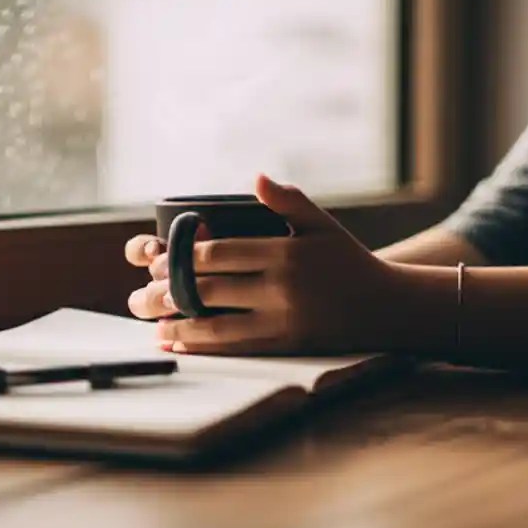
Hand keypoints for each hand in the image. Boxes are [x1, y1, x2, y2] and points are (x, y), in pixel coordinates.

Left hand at [125, 175, 401, 354]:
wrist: (385, 308)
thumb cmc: (348, 261)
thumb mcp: (322, 224)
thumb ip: (288, 200)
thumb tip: (255, 178)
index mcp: (285, 255)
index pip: (219, 256)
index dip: (182, 260)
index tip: (157, 262)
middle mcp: (281, 290)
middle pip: (210, 290)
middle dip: (169, 292)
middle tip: (142, 293)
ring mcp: (281, 322)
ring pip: (216, 326)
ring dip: (177, 324)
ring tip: (151, 322)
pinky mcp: (284, 346)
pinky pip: (234, 349)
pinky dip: (201, 346)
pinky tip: (178, 343)